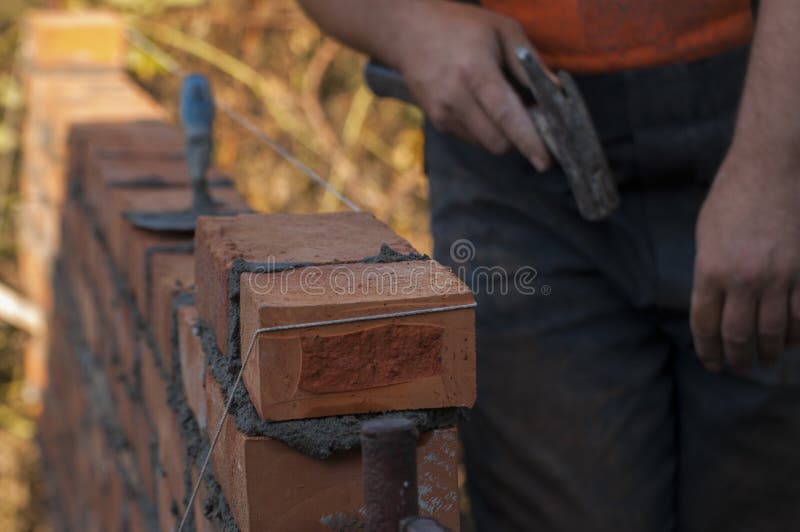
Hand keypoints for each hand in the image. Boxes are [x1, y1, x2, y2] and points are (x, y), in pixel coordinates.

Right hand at [393, 1, 549, 169]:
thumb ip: (530, 62)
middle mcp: (456, 97)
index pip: (506, 114)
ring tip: (504, 108)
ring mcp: (443, 113)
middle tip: (531, 121)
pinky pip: (471, 138)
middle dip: (520, 140)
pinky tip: (483, 106)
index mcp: (475, 71)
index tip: (545, 160)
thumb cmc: (461, 26)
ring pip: (485, 144)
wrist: (410, 32)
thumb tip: (557, 91)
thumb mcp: (502, 30)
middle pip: (498, 141)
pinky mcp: (437, 121)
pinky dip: (485, 130)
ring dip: (502, 135)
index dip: (528, 140)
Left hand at [691, 150, 799, 372]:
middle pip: (739, 335)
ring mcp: (780, 276)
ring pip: (774, 332)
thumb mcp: (706, 236)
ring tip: (765, 360)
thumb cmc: (733, 196)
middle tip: (738, 369)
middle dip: (736, 359)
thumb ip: (710, 273)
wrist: (773, 166)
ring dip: (768, 352)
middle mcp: (744, 279)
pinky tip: (791, 340)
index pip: (705, 325)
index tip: (711, 364)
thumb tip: (714, 305)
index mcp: (711, 270)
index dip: (707, 350)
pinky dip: (797, 334)